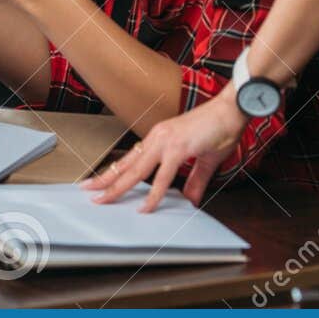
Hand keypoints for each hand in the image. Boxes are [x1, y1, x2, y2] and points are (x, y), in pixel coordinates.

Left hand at [81, 90, 246, 210]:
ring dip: (118, 187)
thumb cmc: (219, 129)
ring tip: (103, 199)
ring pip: (136, 170)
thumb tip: (190, 199)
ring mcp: (165, 142)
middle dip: (105, 180)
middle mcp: (157, 139)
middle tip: (88, 191)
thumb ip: (195, 181)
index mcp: (160, 139)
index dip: (114, 171)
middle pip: (126, 164)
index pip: (131, 159)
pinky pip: (162, 177)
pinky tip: (145, 207)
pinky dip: (153, 194)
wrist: (231, 111)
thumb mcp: (204, 161)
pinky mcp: (178, 148)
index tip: (100, 181)